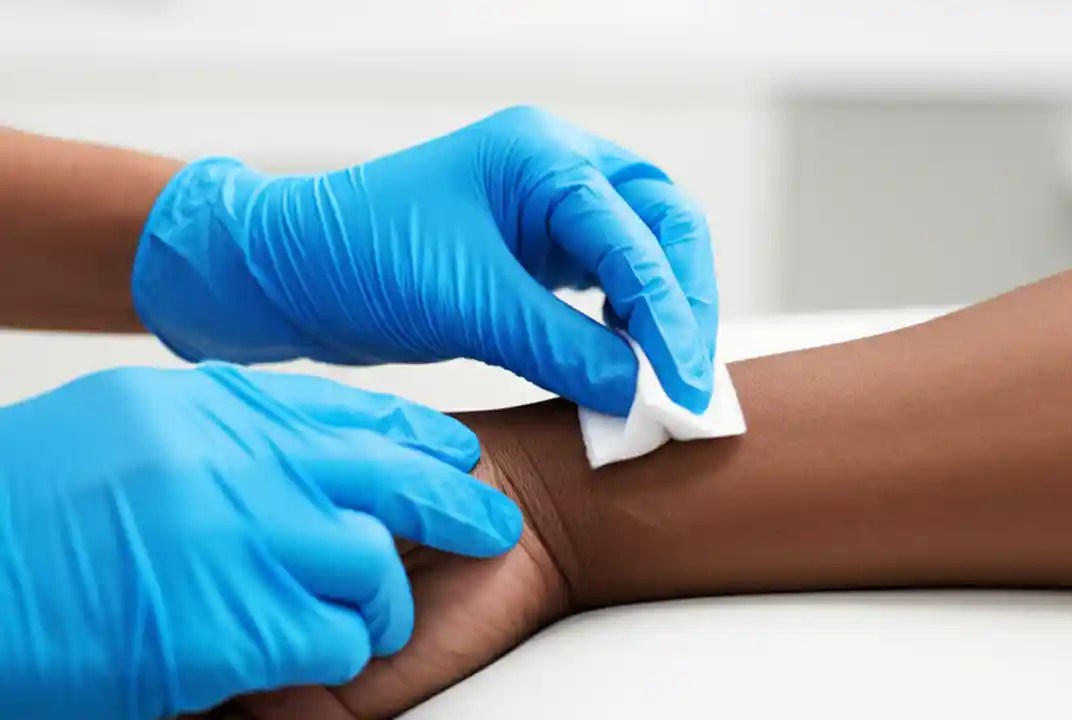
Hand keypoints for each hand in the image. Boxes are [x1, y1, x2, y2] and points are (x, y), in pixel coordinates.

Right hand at [0, 365, 521, 718]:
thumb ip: (228, 431)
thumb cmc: (32, 500)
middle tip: (497, 526)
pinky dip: (334, 654)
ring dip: (381, 604)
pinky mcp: (237, 628)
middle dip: (459, 506)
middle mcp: (245, 465)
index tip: (456, 454)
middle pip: (397, 478)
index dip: (419, 437)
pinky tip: (305, 657)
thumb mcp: (139, 427)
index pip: (357, 414)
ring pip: (375, 572)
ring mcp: (246, 543)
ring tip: (364, 620)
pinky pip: (335, 643)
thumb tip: (298, 442)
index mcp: (221, 410)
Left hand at [135, 106, 717, 414]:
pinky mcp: (538, 252)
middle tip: (691, 383)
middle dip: (685, 304)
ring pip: (645, 254)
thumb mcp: (464, 304)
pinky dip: (629, 325)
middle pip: (666, 227)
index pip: (635, 235)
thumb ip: (560, 347)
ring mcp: (551, 210)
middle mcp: (558, 172)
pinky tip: (629, 365)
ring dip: (664, 314)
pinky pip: (609, 284)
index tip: (683, 386)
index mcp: (541, 157)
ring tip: (668, 381)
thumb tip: (636, 393)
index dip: (668, 315)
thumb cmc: (354, 258)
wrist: (286, 274)